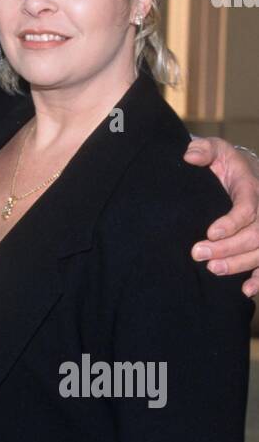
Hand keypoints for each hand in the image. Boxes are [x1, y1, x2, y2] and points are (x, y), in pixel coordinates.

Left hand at [184, 137, 258, 297]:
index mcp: (251, 188)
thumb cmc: (224, 164)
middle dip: (229, 248)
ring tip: (213, 269)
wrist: (242, 174)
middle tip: (198, 253)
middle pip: (255, 234)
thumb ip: (203, 149)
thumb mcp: (216, 150)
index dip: (232, 223)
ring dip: (239, 264)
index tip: (210, 233)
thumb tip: (190, 156)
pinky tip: (245, 291)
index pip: (248, 208)